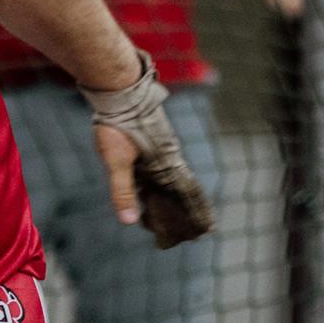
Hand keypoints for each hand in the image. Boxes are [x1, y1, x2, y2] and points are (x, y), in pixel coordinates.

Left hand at [83, 52, 215, 248]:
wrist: (120, 91)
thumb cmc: (117, 126)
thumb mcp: (116, 161)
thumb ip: (123, 191)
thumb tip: (130, 222)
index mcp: (164, 166)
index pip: (187, 196)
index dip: (197, 213)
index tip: (208, 229)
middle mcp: (169, 158)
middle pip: (184, 190)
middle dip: (190, 211)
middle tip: (199, 231)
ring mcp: (163, 149)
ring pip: (175, 180)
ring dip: (179, 199)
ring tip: (180, 215)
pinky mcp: (154, 141)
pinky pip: (165, 169)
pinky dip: (166, 184)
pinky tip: (158, 187)